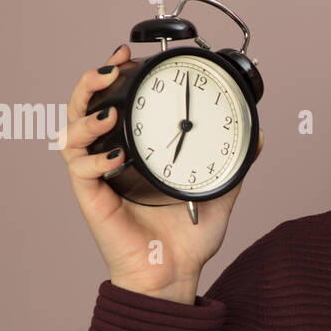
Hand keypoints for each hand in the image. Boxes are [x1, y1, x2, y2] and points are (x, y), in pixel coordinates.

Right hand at [57, 44, 264, 300]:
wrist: (175, 275)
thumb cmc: (188, 239)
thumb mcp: (218, 190)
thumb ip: (235, 161)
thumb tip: (259, 134)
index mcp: (134, 151)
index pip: (114, 103)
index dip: (115, 77)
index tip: (129, 55)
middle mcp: (110, 159)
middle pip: (83, 108)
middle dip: (92, 82)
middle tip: (114, 66)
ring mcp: (99, 178)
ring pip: (71, 133)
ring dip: (86, 114)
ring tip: (109, 110)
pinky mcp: (92, 200)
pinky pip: (81, 170)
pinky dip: (95, 157)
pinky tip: (118, 155)